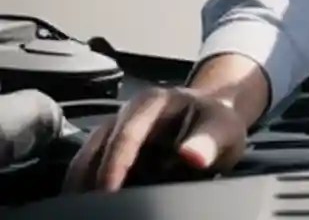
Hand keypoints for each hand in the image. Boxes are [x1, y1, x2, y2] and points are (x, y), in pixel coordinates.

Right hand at [63, 86, 247, 193]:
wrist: (213, 117)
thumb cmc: (217, 122)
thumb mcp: (222, 129)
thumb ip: (207, 142)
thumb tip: (192, 156)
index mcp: (151, 103)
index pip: (126, 135)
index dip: (114, 165)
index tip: (108, 191)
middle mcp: (126, 114)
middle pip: (97, 147)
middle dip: (89, 178)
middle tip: (88, 207)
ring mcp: (116, 130)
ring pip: (88, 158)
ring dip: (83, 183)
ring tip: (85, 209)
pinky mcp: (113, 148)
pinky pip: (93, 166)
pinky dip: (89, 184)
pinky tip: (92, 203)